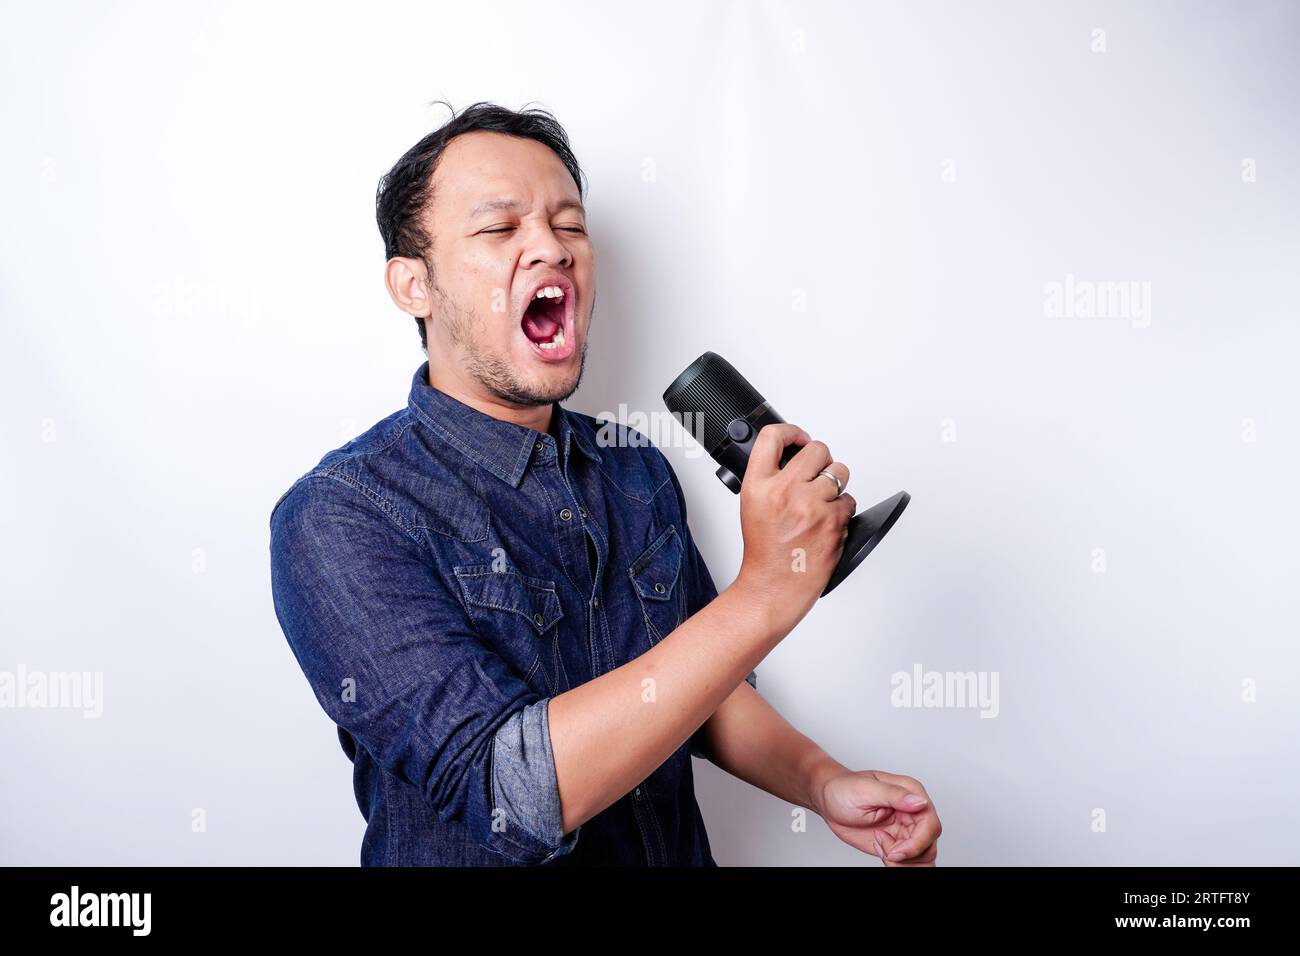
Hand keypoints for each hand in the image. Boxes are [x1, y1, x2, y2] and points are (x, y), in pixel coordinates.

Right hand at [735, 423, 856, 630]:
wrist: (773, 586)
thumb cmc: (764, 552)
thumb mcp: (752, 506)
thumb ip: (770, 479)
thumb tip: (795, 459)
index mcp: (759, 486)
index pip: (773, 437)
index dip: (791, 432)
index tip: (799, 438)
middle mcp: (785, 492)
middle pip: (817, 449)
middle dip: (821, 460)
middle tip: (816, 474)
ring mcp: (812, 507)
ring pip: (839, 473)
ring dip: (835, 484)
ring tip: (822, 502)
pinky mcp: (834, 522)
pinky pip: (849, 500)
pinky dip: (842, 510)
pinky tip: (827, 523)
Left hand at [818, 770, 940, 865]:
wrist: (829, 800)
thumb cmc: (844, 789)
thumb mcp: (866, 789)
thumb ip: (895, 795)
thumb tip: (920, 802)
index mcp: (911, 792)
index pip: (930, 824)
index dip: (917, 843)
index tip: (896, 851)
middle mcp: (913, 812)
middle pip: (929, 844)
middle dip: (908, 855)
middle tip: (884, 849)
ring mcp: (907, 829)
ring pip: (924, 856)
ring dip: (903, 862)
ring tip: (880, 847)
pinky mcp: (898, 843)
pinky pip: (911, 862)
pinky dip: (897, 865)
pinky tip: (880, 849)